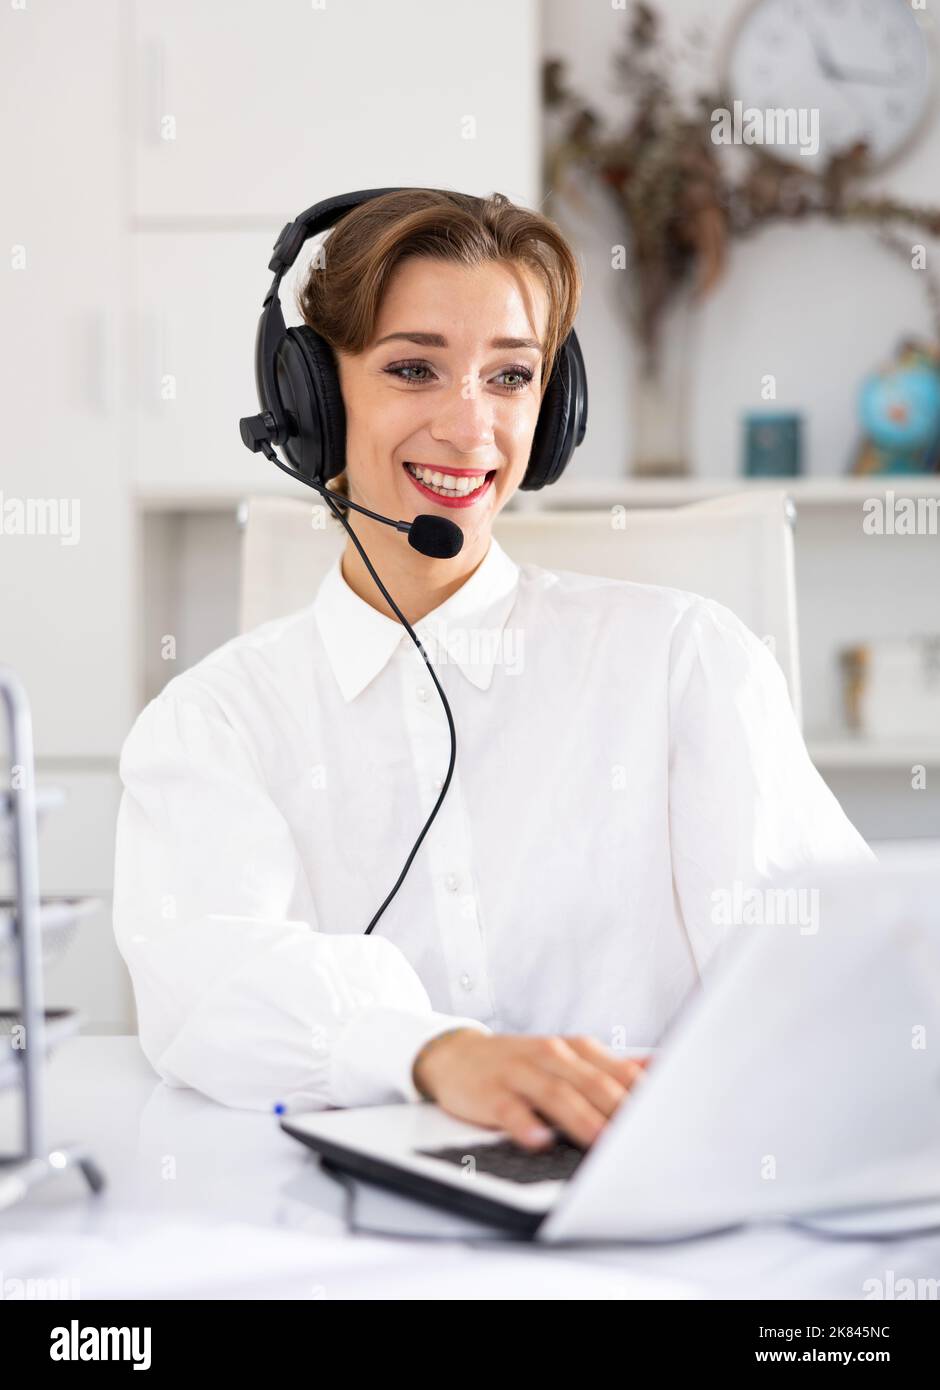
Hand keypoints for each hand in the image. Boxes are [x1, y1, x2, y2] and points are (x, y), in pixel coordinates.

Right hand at [412, 1030, 650, 1150]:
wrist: (458, 1054)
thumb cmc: (522, 1062)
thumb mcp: (570, 1057)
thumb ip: (615, 1066)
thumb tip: (663, 1069)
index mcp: (576, 1049)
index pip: (616, 1071)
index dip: (643, 1095)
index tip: (666, 1117)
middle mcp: (551, 1056)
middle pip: (591, 1082)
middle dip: (619, 1110)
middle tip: (642, 1136)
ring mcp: (520, 1073)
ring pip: (556, 1095)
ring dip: (581, 1119)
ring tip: (602, 1142)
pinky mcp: (491, 1092)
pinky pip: (510, 1109)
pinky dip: (526, 1124)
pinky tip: (539, 1139)